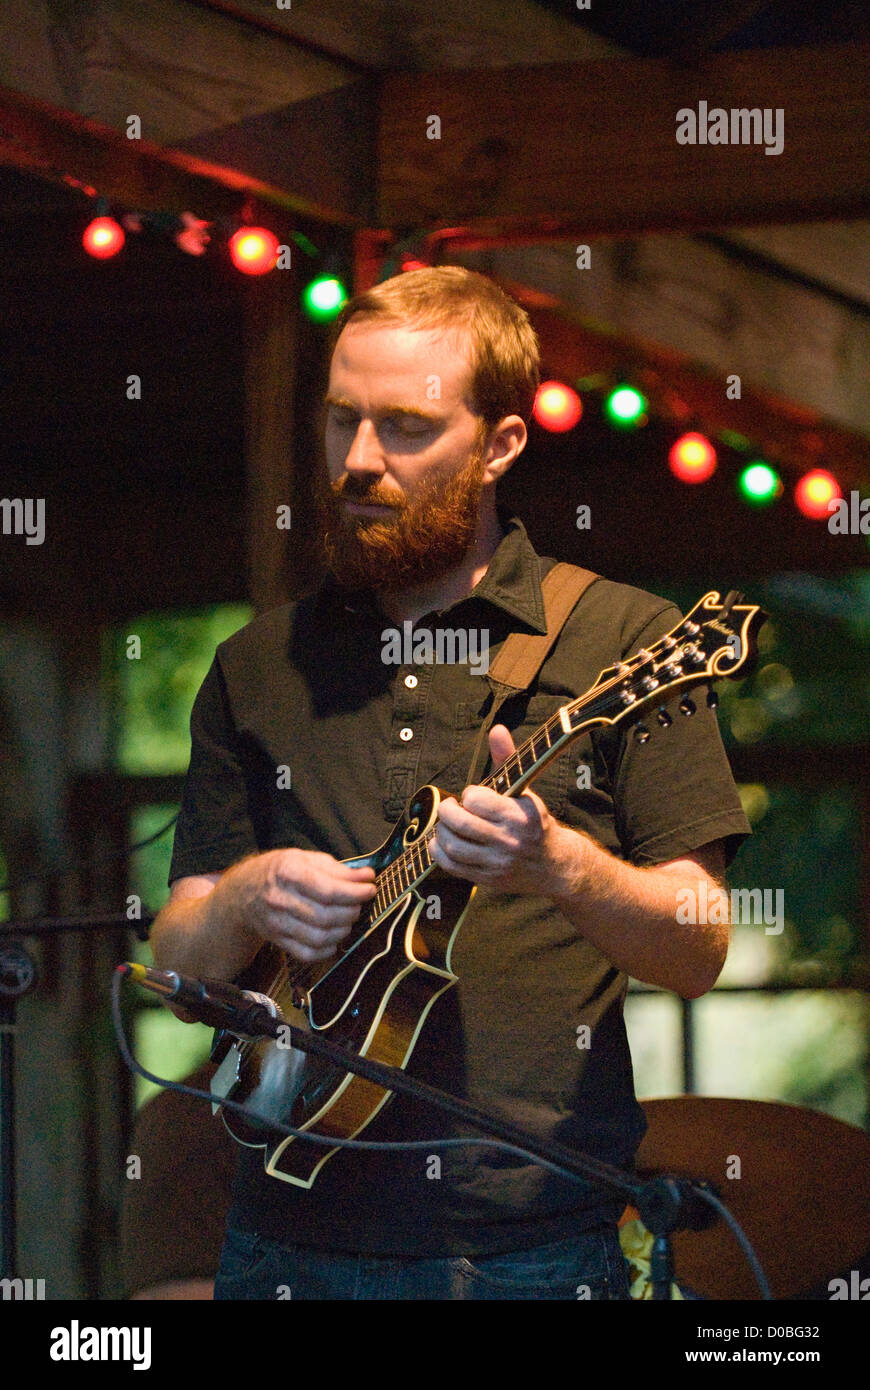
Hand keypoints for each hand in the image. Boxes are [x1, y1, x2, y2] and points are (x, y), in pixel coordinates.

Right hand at [217, 847, 376, 963]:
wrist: (244, 892)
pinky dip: (327, 950)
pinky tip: (334, 938)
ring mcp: (277, 923)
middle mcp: (280, 899)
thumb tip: (367, 876)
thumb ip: (338, 869)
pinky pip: (307, 954)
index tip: (370, 889)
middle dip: (352, 911)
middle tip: (360, 904)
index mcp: (288, 872)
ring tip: (348, 918)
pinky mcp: (278, 941)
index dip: (355, 893)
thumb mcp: (306, 859)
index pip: (328, 890)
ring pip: (319, 937)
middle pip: (326, 916)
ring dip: (343, 930)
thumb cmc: (280, 871)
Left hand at [431, 724, 576, 895]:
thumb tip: (496, 728)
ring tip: (446, 825)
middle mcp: (508, 840)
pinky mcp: (488, 880)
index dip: (469, 795)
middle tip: (450, 808)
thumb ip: (507, 758)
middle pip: (459, 824)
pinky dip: (439, 854)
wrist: (553, 864)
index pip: (476, 800)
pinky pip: (453, 868)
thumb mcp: (524, 790)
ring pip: (453, 847)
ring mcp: (497, 863)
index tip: (473, 797)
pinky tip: (442, 844)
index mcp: (518, 815)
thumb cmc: (533, 822)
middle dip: (446, 812)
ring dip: (440, 832)